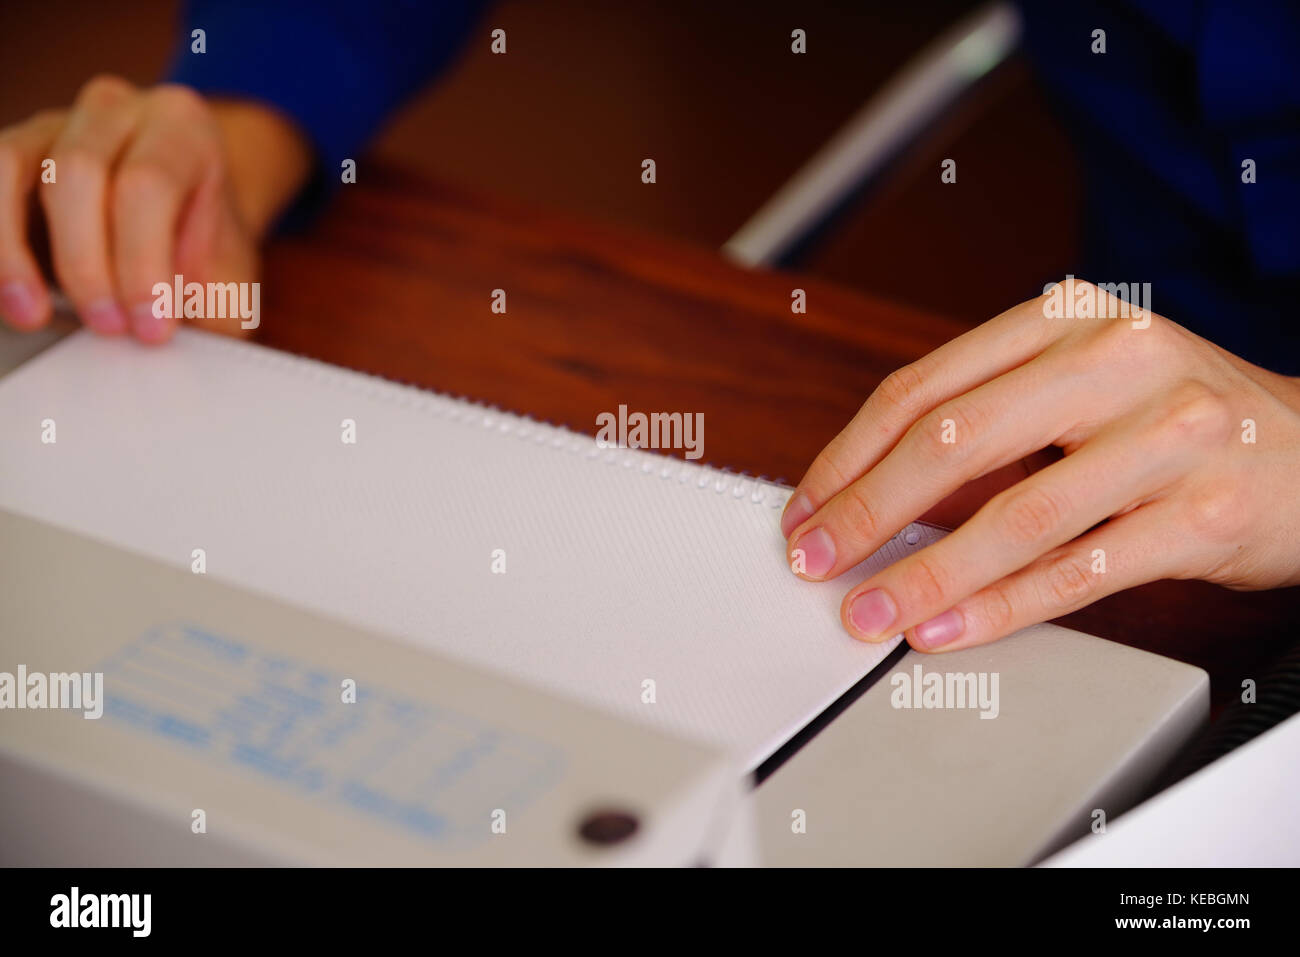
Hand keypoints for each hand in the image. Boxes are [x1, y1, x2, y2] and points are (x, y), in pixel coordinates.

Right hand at [0, 75, 309, 341]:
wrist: (190, 220)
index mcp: (182, 127)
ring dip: (13, 251)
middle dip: (86, 262)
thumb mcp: (228, 280)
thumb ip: (203, 305)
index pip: (148, 184)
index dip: (142, 263)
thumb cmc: (208, 250)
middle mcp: (116, 110)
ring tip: (32, 315)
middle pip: (75, 171)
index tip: (150, 327)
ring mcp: (56, 124)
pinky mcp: (16, 152)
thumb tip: (155, 336)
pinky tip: (4, 291)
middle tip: (107, 327)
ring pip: (12, 167)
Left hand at [781, 281, 1299, 652]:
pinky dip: (1002, 607)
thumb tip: (868, 493)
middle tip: (815, 560)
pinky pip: (1079, 570)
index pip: (925, 386)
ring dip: (925, 573)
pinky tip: (948, 630)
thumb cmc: (1179, 421)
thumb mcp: (1084, 383)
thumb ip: (991, 416)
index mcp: (1068, 317)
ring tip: (869, 611)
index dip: (849, 454)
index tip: (806, 507)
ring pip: (1015, 514)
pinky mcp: (1205, 513)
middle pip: (955, 440)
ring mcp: (1169, 434)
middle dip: (866, 510)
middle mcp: (1118, 360)